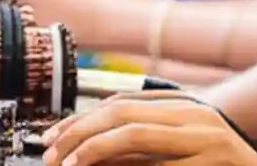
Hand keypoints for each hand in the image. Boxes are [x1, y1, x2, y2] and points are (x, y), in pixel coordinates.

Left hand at [42, 92, 256, 165]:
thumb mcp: (186, 148)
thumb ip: (147, 145)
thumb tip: (91, 149)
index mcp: (188, 108)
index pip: (124, 101)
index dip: (82, 117)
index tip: (53, 137)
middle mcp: (197, 118)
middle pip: (124, 112)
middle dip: (80, 133)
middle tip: (52, 155)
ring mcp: (205, 142)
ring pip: (135, 136)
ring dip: (92, 152)